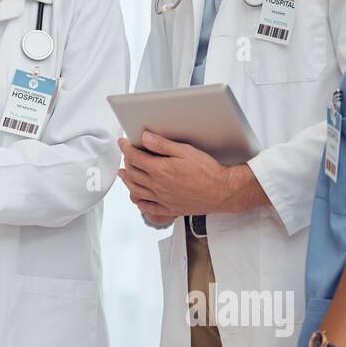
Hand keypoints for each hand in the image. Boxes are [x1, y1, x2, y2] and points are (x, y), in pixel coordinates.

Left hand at [118, 132, 252, 215]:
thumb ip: (162, 145)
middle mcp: (157, 186)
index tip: (123, 143)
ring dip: (127, 181)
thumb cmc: (208, 171)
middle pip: (133, 173)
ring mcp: (162, 199)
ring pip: (137, 190)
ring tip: (124, 174)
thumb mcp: (185, 151)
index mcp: (159, 170)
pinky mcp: (170, 208)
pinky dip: (140, 202)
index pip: (135, 157)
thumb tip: (145, 138)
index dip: (126, 148)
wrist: (223, 192)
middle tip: (126, 155)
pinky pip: (148, 207)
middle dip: (127, 162)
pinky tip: (138, 198)